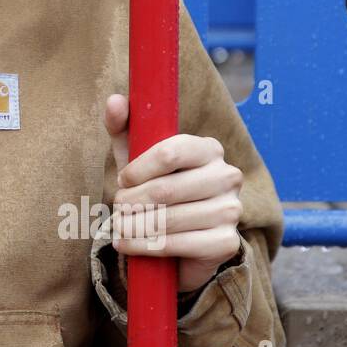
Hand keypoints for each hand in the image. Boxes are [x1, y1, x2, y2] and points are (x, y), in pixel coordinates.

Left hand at [103, 94, 242, 293]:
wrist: (182, 236)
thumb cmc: (156, 186)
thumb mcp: (137, 156)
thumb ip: (125, 127)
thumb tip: (115, 100)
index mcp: (208, 148)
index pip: (169, 152)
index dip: (138, 169)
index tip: (122, 179)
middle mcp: (227, 176)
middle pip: (166, 189)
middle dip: (131, 201)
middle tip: (117, 207)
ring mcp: (231, 210)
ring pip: (169, 219)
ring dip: (134, 225)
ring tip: (119, 226)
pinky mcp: (226, 242)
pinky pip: (178, 244)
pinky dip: (144, 246)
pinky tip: (128, 244)